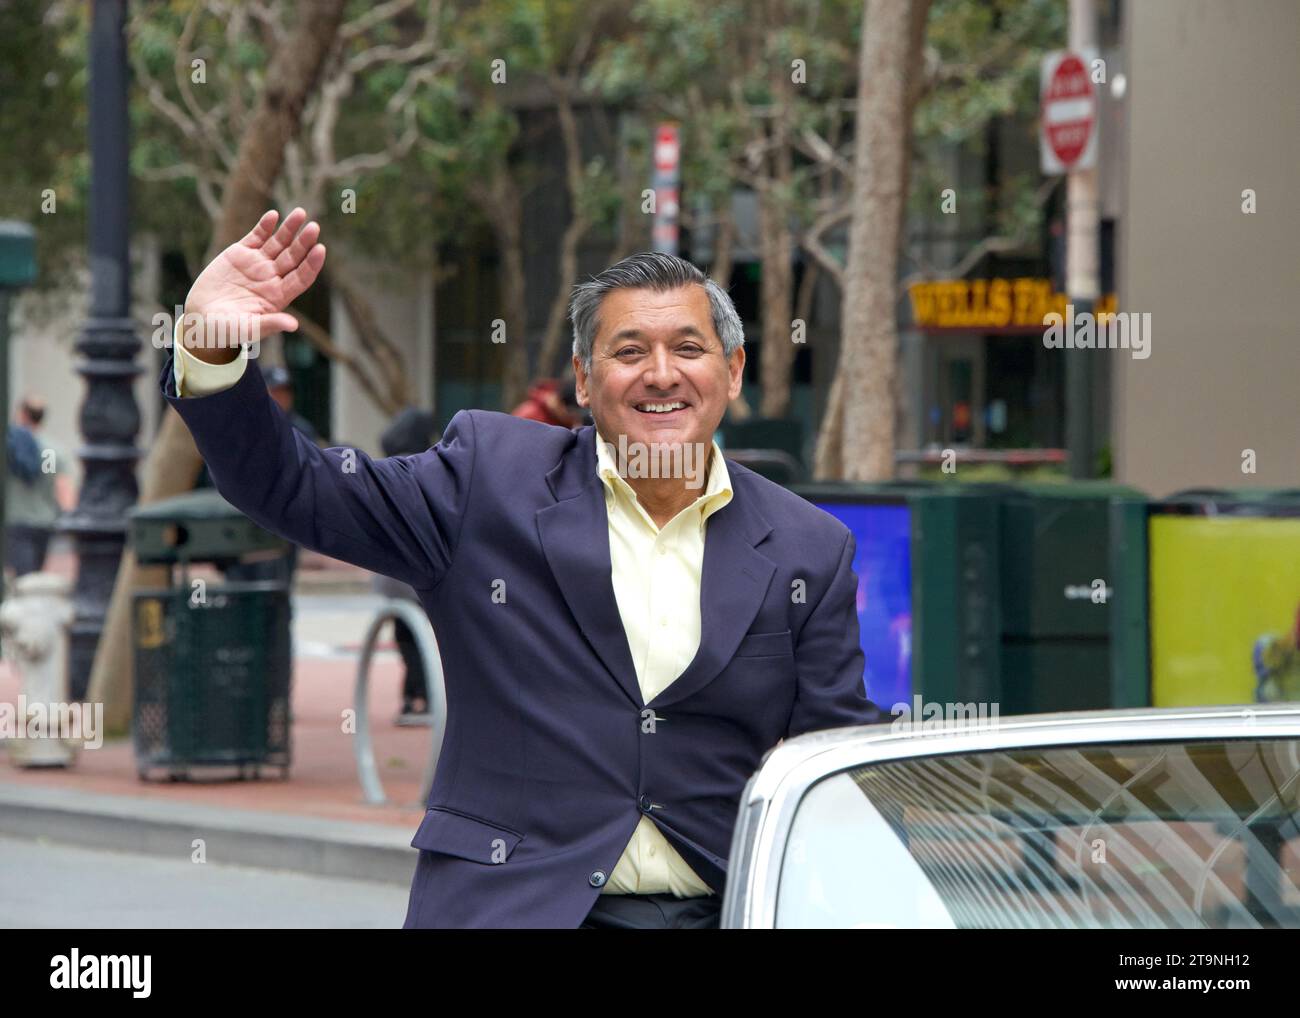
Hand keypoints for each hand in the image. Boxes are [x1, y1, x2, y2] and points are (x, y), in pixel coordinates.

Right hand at [181, 207, 326, 362]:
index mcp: (279, 296)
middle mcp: (272, 278)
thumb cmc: (226, 330)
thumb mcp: (248, 329)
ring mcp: (257, 264)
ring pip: (278, 243)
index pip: (302, 277)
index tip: (320, 250)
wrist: (201, 318)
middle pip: (293, 257)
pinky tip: (273, 215)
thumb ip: (270, 323)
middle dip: (304, 242)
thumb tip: (293, 325)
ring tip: (300, 213)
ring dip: (289, 229)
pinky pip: (256, 237)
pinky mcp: (240, 254)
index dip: (312, 264)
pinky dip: (264, 226)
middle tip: (314, 227)